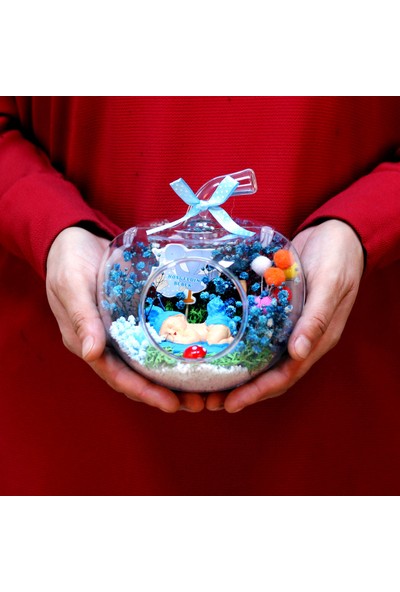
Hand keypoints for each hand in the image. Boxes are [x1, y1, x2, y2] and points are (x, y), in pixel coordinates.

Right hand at [46, 227, 203, 412]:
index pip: (118, 376)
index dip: (144, 392)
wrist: (74, 238)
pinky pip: (153, 339)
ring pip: (148, 362)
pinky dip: (170, 350)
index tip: (171, 404)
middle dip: (164, 393)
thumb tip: (91, 354)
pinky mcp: (132, 317)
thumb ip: (82, 318)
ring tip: (202, 388)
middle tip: (197, 403)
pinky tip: (194, 352)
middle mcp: (106, 343)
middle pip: (137, 376)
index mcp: (88, 342)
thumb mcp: (71, 286)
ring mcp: (120, 331)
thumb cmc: (68, 262)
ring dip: (171, 377)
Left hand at [206, 219, 364, 411]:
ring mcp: (290, 326)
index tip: (231, 403)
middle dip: (242, 390)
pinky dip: (240, 345)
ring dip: (238, 372)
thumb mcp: (330, 284)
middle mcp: (302, 339)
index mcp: (317, 340)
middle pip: (270, 374)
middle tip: (209, 400)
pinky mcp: (279, 312)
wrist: (338, 233)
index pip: (285, 376)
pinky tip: (219, 347)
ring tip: (208, 382)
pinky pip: (258, 335)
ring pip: (262, 358)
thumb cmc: (338, 257)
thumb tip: (298, 353)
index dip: (258, 392)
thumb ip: (316, 318)